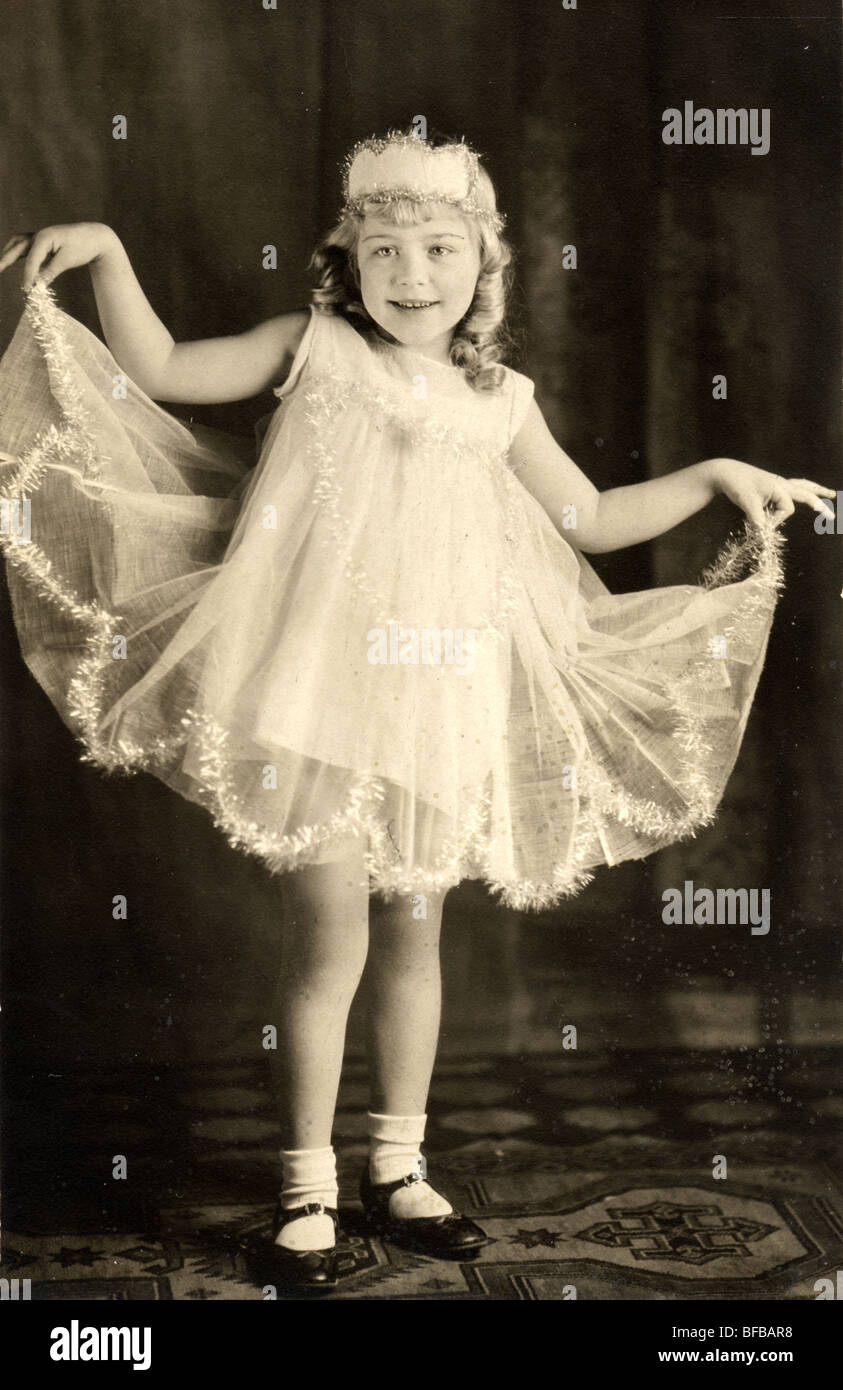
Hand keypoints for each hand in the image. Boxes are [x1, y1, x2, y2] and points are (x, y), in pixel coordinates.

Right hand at [0, 223, 118, 293]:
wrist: (96, 236)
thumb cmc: (83, 247)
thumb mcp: (66, 261)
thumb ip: (49, 272)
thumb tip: (37, 286)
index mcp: (43, 238)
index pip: (31, 261)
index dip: (27, 277)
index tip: (26, 292)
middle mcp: (39, 235)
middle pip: (17, 247)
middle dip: (6, 259)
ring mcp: (42, 236)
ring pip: (20, 244)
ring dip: (10, 253)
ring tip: (1, 264)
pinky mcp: (45, 240)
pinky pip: (28, 245)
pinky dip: (20, 252)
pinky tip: (16, 260)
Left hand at [703, 457, 835, 527]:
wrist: (726, 472)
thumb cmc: (737, 484)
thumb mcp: (747, 503)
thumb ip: (758, 520)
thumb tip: (765, 535)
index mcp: (779, 487)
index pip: (786, 510)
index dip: (775, 521)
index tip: (760, 524)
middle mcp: (782, 483)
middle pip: (807, 493)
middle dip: (820, 504)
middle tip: (832, 516)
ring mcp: (778, 483)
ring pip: (803, 486)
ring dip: (816, 491)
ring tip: (831, 494)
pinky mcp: (772, 484)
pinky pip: (794, 486)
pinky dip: (803, 488)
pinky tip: (809, 488)